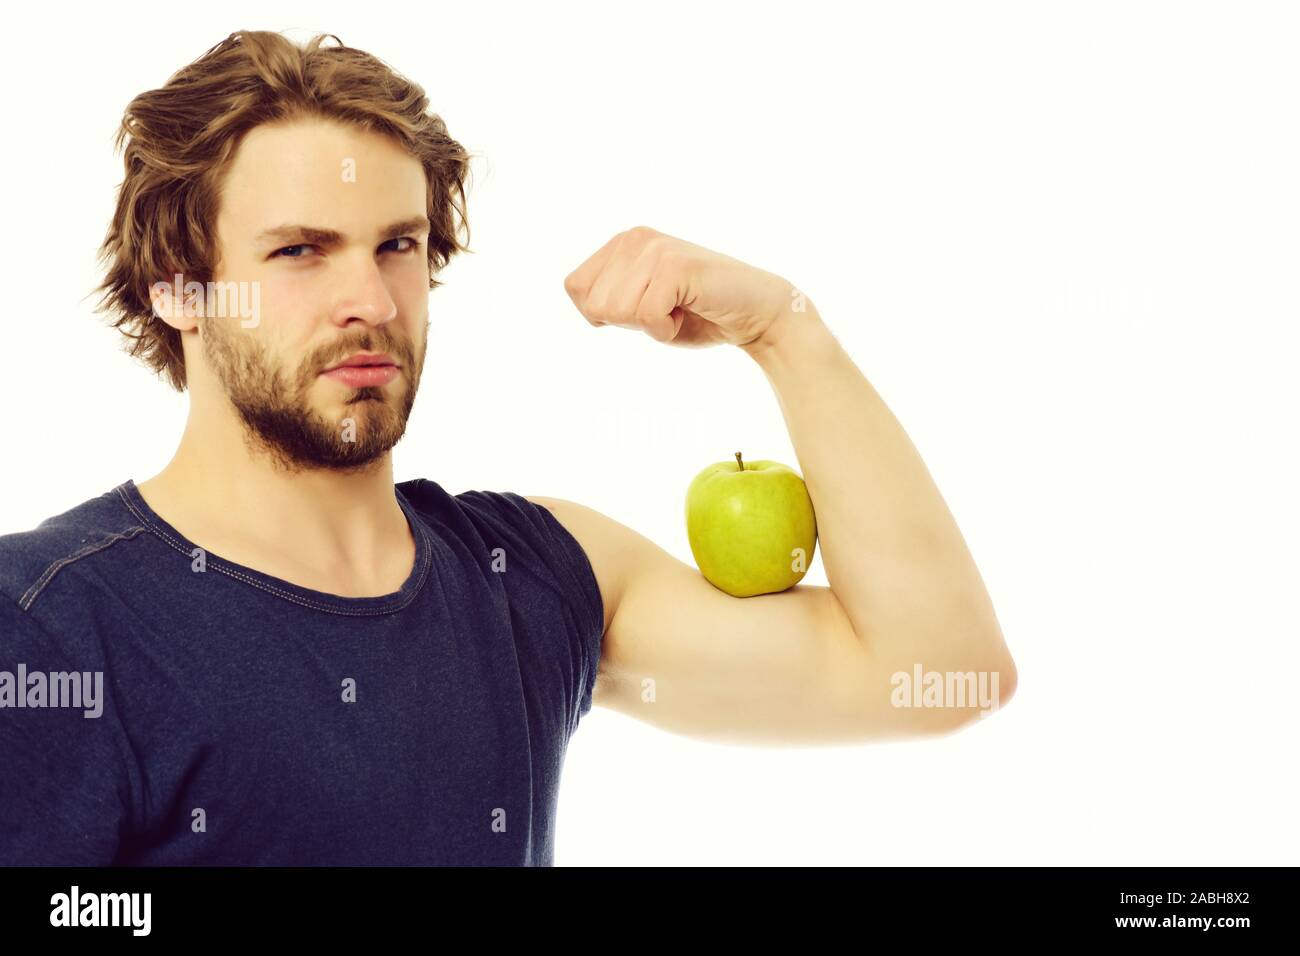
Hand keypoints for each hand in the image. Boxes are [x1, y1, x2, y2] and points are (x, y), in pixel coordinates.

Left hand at [563, 226, 796, 348]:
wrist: (756, 313)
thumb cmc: (699, 316)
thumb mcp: (640, 307)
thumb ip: (609, 301)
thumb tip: (588, 308)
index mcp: (622, 243)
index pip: (575, 288)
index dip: (606, 315)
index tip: (646, 309)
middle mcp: (635, 237)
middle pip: (594, 304)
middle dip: (629, 323)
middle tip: (668, 310)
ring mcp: (655, 248)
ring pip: (618, 311)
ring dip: (650, 326)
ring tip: (680, 309)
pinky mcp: (675, 265)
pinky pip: (646, 318)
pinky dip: (666, 330)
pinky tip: (690, 312)